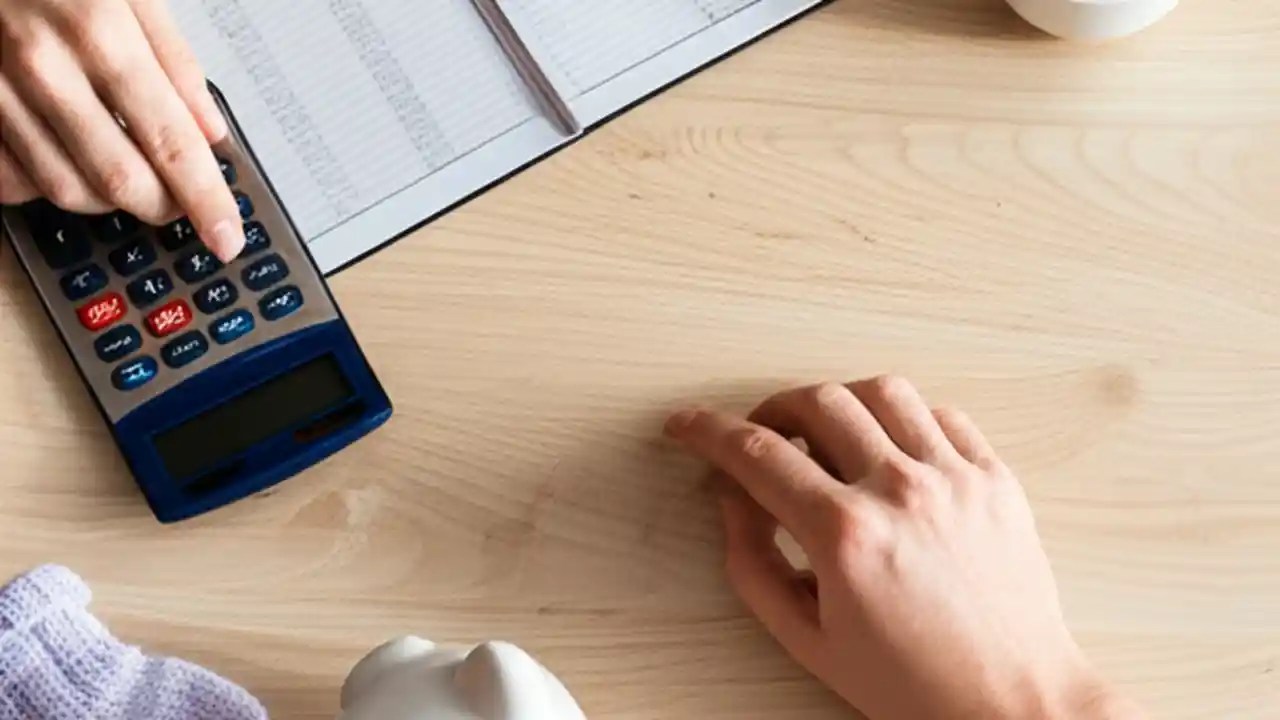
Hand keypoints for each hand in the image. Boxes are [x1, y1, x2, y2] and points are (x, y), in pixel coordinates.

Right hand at [0, 0, 244, 260]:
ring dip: (110, 199)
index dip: (206, 200)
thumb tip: (210, 130)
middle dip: (163, 207)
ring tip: (131, 174)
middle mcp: (45, 67)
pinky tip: (70, 161)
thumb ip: (174, 59)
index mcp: (100, 31)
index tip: (227, 236)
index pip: (171, 143)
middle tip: (182, 204)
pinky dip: (48, 187)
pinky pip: (12, 180)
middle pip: (120, 180)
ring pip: (65, 190)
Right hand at [666, 377, 1145, 719]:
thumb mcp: (808, 639)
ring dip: (839, 401)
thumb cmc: (916, 683)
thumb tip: (732, 502)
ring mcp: (954, 479)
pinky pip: (942, 414)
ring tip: (827, 434)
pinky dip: (904, 417)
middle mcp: (901, 492)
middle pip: (817, 401)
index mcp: (847, 535)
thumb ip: (753, 565)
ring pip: (882, 391)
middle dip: (772, 409)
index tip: (688, 425)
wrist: (1014, 702)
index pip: (756, 453)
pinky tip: (890, 446)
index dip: (708, 431)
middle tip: (761, 435)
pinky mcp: (994, 480)